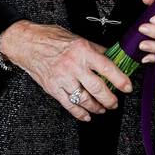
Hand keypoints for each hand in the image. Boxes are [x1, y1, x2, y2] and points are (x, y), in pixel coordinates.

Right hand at [0, 20, 132, 121]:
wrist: (26, 43)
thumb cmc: (50, 38)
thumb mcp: (77, 38)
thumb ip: (95, 49)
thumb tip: (112, 57)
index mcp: (82, 50)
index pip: (107, 67)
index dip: (120, 80)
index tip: (127, 87)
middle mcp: (73, 65)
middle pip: (97, 88)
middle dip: (110, 99)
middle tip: (114, 102)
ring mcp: (62, 78)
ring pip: (84, 99)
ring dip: (96, 107)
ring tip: (102, 108)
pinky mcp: (53, 88)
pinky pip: (69, 105)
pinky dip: (80, 113)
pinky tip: (86, 115)